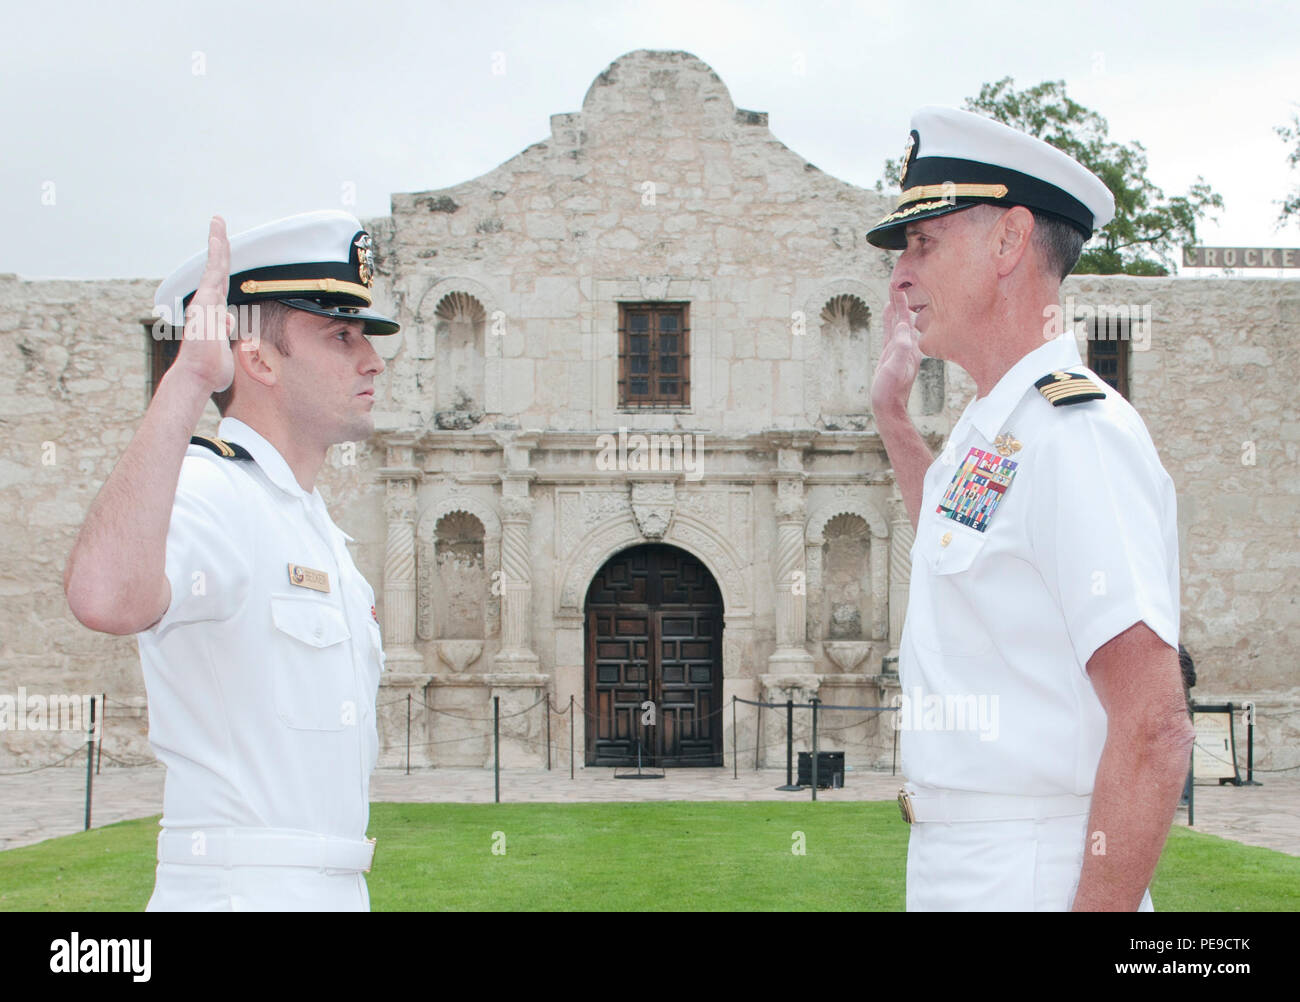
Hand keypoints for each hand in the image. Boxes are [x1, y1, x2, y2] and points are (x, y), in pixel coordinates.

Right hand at [173, 217, 234, 393]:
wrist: (198, 376)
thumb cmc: (210, 370)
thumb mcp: (224, 350)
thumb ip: (225, 333)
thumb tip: (227, 320)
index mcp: (213, 313)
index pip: (219, 285)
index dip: (221, 266)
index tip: (221, 250)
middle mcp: (207, 303)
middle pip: (216, 269)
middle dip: (218, 245)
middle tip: (217, 223)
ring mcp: (205, 301)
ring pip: (215, 266)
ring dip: (217, 242)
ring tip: (218, 221)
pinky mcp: (206, 301)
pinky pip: (213, 272)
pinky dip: (216, 254)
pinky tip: (218, 238)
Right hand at [871, 287, 922, 415]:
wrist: (889, 407)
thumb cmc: (891, 391)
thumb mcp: (895, 369)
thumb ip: (901, 349)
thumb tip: (904, 328)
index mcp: (908, 344)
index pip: (905, 315)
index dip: (901, 298)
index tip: (898, 281)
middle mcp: (907, 343)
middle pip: (904, 314)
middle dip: (900, 296)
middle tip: (897, 277)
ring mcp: (901, 347)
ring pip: (898, 320)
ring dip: (896, 304)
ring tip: (894, 289)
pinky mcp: (893, 353)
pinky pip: (892, 330)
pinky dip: (891, 317)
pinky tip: (889, 312)